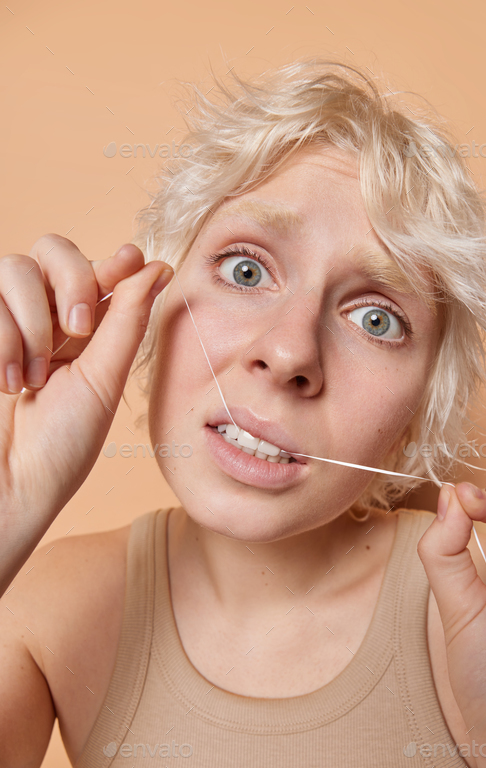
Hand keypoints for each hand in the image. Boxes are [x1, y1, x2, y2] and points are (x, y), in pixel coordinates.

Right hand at [0, 234, 172, 586]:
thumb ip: (126, 322)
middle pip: (53, 250)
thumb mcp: (102, 381)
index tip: (130, 260)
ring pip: (16, 268)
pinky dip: (2, 340)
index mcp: (84, 332)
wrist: (7, 486)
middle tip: (79, 329)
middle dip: (72, 281)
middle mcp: (43, 318)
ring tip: (33, 379)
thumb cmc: (59, 447)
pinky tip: (8, 382)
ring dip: (32, 323)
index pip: (96, 270)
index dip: (112, 259)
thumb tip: (158, 268)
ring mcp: (4, 322)